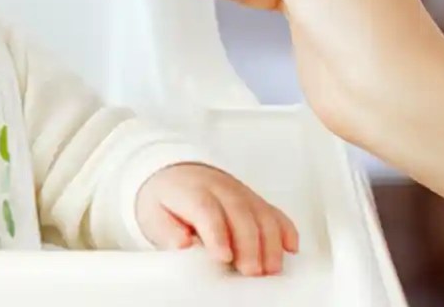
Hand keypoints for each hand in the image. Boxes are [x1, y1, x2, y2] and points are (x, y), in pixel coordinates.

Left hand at [136, 163, 297, 275]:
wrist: (175, 173)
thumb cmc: (165, 199)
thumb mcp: (153, 214)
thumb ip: (166, 231)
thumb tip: (182, 243)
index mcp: (190, 191)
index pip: (206, 209)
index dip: (217, 233)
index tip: (223, 256)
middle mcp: (220, 189)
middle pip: (240, 212)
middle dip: (249, 244)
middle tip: (251, 271)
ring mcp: (241, 193)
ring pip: (262, 213)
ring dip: (271, 242)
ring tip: (270, 269)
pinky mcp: (255, 201)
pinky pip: (275, 212)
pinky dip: (286, 230)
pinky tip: (290, 248)